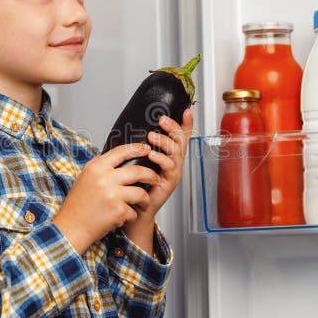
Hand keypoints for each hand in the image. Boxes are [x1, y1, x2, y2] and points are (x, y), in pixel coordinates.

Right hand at [53, 143, 160, 253]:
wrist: (72, 227)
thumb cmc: (77, 205)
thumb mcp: (84, 178)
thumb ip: (99, 165)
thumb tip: (115, 155)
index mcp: (96, 168)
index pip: (121, 152)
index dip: (137, 149)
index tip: (147, 149)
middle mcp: (104, 178)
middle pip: (138, 171)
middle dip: (151, 175)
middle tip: (155, 178)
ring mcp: (112, 195)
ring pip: (141, 192)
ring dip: (145, 199)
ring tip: (142, 203)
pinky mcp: (118, 211)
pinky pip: (134, 211)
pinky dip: (131, 215)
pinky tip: (123, 217)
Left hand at [123, 109, 193, 251]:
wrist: (136, 207)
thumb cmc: (137, 182)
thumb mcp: (139, 160)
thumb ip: (140, 146)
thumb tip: (132, 128)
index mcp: (168, 154)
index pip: (180, 135)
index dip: (185, 123)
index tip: (186, 110)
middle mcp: (174, 161)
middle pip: (180, 140)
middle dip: (173, 127)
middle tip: (162, 120)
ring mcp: (173, 171)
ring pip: (176, 152)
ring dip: (164, 142)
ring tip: (151, 137)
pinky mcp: (170, 182)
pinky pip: (170, 167)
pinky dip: (161, 159)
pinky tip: (152, 155)